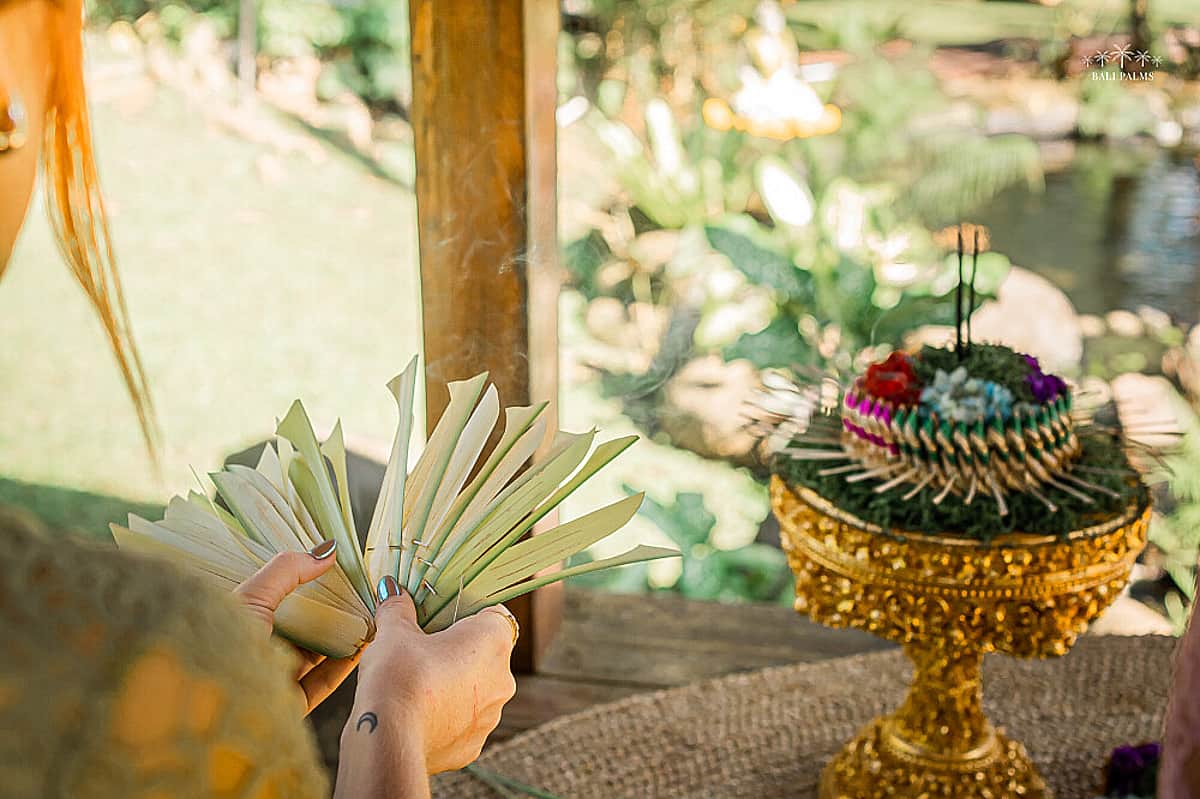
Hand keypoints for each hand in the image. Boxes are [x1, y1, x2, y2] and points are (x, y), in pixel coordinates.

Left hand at [234, 541, 360, 714]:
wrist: (205, 701)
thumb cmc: (218, 643)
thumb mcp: (252, 596)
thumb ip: (289, 570)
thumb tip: (328, 549)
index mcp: (242, 625)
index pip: (281, 602)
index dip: (309, 586)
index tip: (337, 572)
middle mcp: (258, 653)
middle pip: (302, 630)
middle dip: (332, 613)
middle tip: (360, 594)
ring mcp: (274, 681)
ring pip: (316, 656)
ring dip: (343, 638)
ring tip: (369, 617)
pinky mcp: (289, 706)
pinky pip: (323, 683)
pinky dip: (345, 665)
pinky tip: (363, 646)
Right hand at [349, 577, 517, 774]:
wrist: (389, 740)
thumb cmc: (398, 676)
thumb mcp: (393, 633)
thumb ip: (397, 608)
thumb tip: (392, 589)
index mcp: (492, 641)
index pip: (494, 615)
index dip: (469, 614)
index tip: (444, 619)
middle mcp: (502, 678)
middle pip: (486, 654)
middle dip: (459, 652)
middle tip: (425, 651)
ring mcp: (490, 716)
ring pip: (477, 691)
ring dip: (455, 686)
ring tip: (418, 686)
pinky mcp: (473, 745)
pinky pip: (463, 723)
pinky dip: (446, 718)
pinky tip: (418, 716)